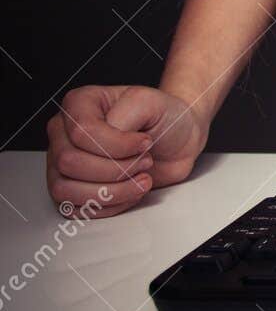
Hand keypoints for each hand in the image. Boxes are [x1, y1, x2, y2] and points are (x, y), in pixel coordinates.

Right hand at [45, 85, 208, 218]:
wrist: (178, 141)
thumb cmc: (164, 117)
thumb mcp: (152, 102)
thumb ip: (128, 112)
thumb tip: (109, 133)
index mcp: (78, 103)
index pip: (81, 132)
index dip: (116, 145)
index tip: (146, 142)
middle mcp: (63, 133)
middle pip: (69, 162)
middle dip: (116, 169)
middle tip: (146, 162)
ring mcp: (62, 164)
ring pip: (66, 189)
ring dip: (112, 191)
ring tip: (143, 180)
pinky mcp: (71, 190)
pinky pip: (75, 209)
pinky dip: (109, 205)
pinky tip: (132, 191)